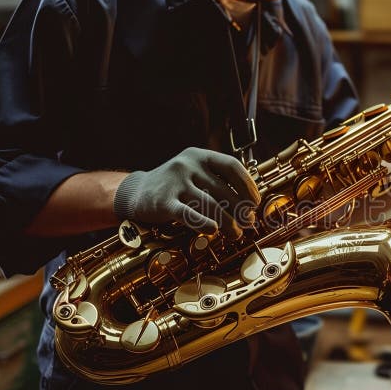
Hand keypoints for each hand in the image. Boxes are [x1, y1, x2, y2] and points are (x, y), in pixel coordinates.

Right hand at [113, 148, 260, 237]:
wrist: (134, 192)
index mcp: (199, 156)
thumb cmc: (173, 186)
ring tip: (236, 233)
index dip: (248, 185)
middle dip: (240, 209)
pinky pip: (188, 214)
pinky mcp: (163, 202)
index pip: (231, 166)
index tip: (255, 202)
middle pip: (223, 189)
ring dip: (228, 222)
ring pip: (210, 204)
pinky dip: (203, 223)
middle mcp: (188, 165)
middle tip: (249, 223)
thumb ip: (217, 182)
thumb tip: (248, 204)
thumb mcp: (194, 174)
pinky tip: (214, 230)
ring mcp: (175, 182)